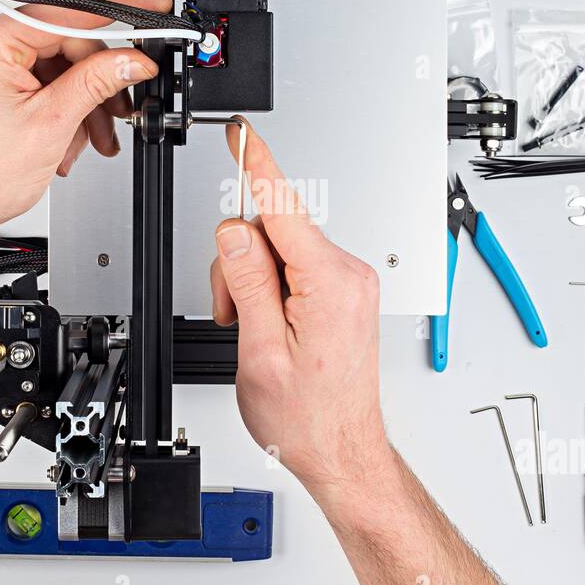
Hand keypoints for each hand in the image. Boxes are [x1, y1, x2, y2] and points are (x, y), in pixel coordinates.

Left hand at [0, 0, 170, 243]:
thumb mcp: (51, 124)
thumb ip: (97, 82)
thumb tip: (132, 59)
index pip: (66, 11)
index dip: (118, 10)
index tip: (149, 7)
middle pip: (64, 41)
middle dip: (96, 81)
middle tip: (120, 108)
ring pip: (54, 62)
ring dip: (79, 100)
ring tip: (89, 137)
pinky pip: (35, 74)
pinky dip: (57, 103)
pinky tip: (65, 134)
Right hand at [209, 124, 389, 499]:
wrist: (340, 450)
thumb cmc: (307, 417)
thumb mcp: (260, 352)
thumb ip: (248, 283)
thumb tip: (234, 231)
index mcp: (329, 284)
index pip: (283, 206)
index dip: (256, 165)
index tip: (240, 134)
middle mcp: (348, 275)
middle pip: (271, 230)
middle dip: (240, 266)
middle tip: (235, 316)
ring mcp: (350, 283)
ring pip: (279, 250)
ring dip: (254, 284)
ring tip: (257, 333)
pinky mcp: (344, 293)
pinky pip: (295, 268)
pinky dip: (272, 291)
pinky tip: (272, 326)